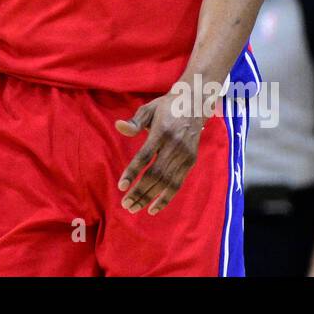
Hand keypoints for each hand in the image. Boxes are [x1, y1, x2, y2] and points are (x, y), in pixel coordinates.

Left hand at [115, 86, 205, 214]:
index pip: (145, 156)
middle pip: (156, 174)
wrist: (195, 105)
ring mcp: (184, 155)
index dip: (133, 172)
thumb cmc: (165, 107)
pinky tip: (153, 208)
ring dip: (150, 198)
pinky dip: (166, 198)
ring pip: (166, 182)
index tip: (121, 186)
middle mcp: (175, 146)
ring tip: (134, 208)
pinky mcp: (190, 162)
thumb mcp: (149, 109)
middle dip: (140, 191)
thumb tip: (118, 126)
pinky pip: (177, 184)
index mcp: (162, 131)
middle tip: (125, 204)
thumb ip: (134, 122)